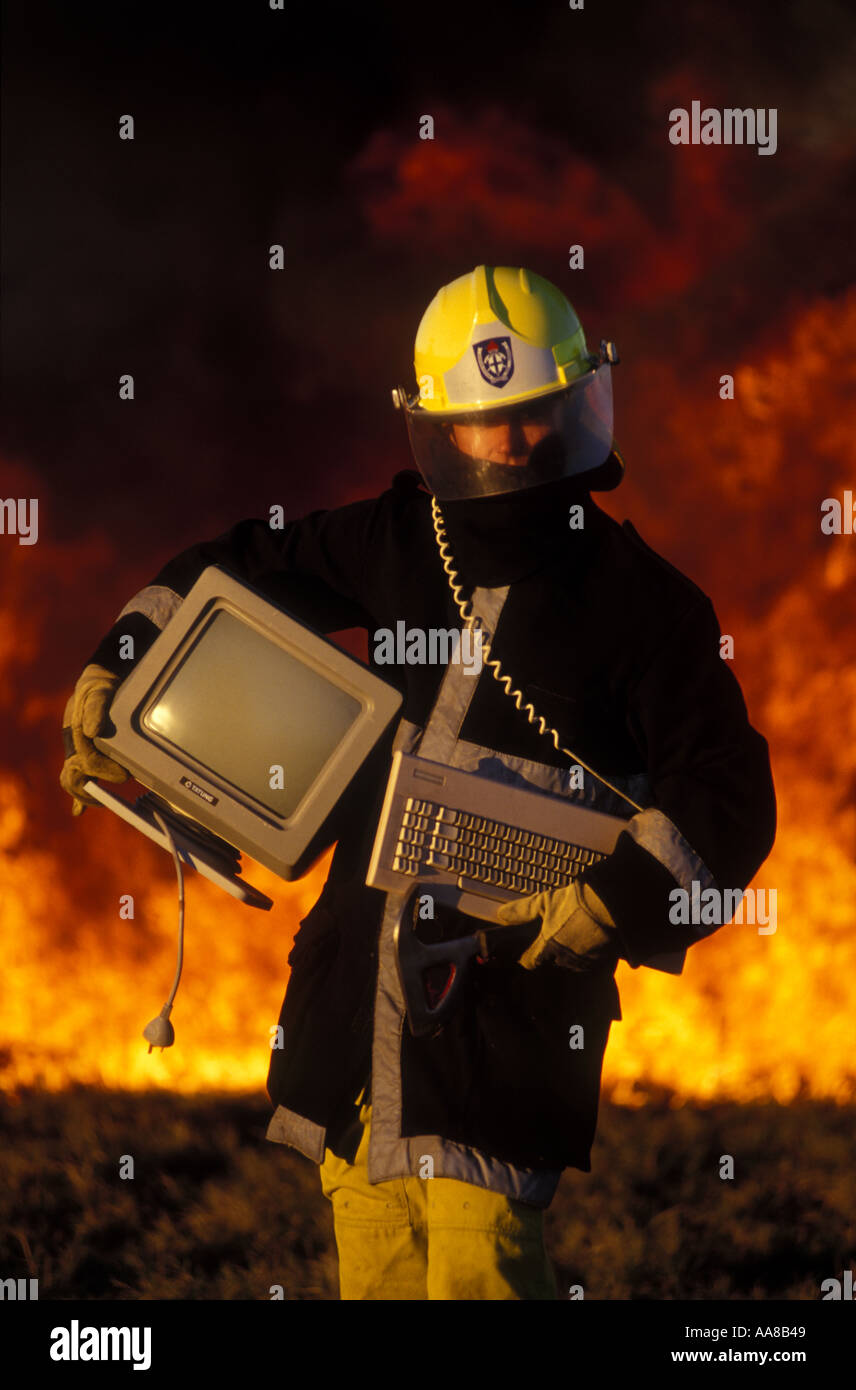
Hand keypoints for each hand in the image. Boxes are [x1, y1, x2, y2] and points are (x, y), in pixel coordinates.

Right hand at [60, 664, 128, 814]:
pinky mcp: (82, 755)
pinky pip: (76, 778)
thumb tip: (92, 731)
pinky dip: (78, 796)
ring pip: (72, 781)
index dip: (104, 771)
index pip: (86, 762)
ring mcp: (75, 752)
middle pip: (72, 779)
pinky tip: (78, 810)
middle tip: (114, 795)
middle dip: (91, 792)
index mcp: (76, 735)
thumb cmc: (99, 687)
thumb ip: (95, 708)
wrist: (96, 682)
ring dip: (86, 795)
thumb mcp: (99, 690)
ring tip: (104, 802)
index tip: (124, 775)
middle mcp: (72, 747)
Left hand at [496, 880, 617, 971]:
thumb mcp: (544, 902)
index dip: (528, 956)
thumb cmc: (575, 902)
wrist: (610, 906)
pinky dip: (589, 953)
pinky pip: (590, 961)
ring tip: (577, 933)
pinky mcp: (602, 961)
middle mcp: (564, 957)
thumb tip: (501, 914)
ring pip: (572, 962)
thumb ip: (522, 911)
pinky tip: (591, 938)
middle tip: (558, 933)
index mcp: (548, 945)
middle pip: (553, 961)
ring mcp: (584, 961)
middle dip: (553, 951)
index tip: (529, 950)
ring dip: (571, 953)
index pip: (531, 961)